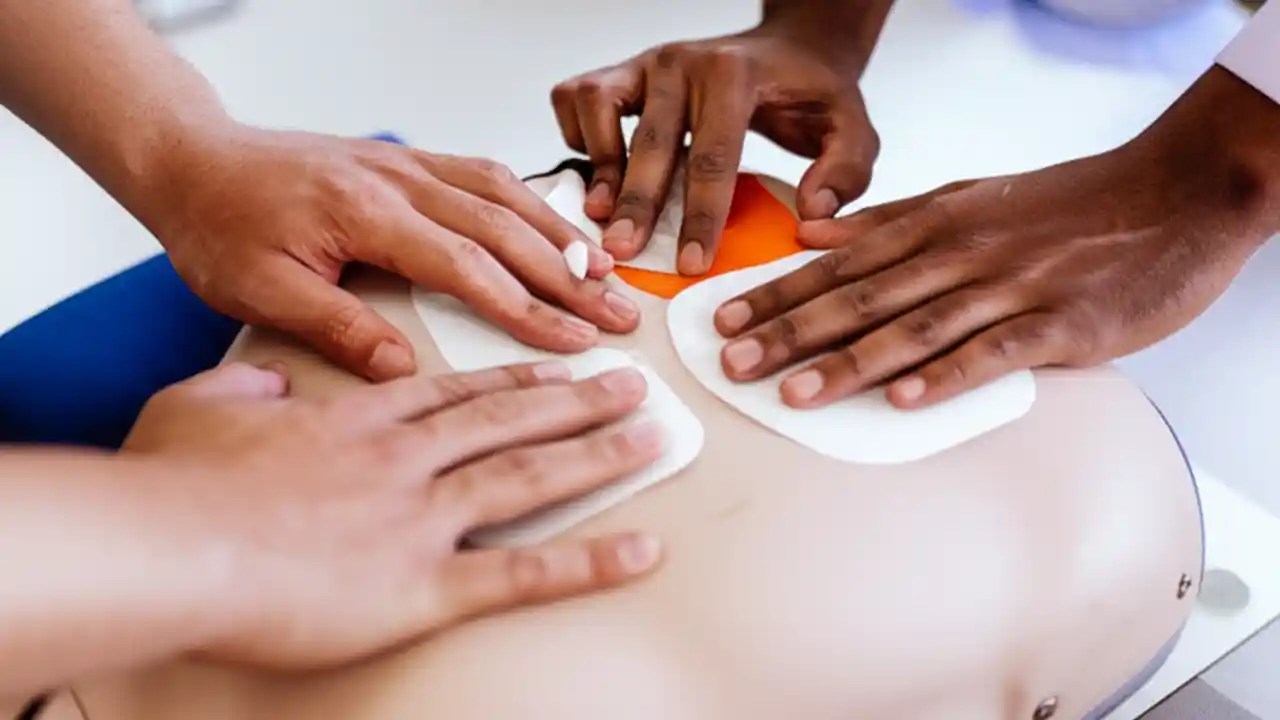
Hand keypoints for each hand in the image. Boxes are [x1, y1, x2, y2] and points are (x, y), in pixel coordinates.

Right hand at [124, 361, 663, 668]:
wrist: (173, 546)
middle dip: (576, 399)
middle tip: (629, 384)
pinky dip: (588, 564)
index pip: (450, 391)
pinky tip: (638, 553)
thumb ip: (244, 391)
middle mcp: (404, 458)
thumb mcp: (197, 409)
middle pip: (508, 419)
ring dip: (598, 454)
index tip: (549, 367)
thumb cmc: (176, 485)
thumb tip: (263, 384)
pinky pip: (524, 574)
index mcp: (356, 421)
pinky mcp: (424, 585)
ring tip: (652, 439)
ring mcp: (421, 518)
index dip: (510, 378)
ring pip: (530, 474)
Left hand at [148, 126, 632, 381]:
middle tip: (620, 315)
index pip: (471, 267)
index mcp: (368, 215)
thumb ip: (338, 327)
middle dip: (570, 277)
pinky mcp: (406, 160)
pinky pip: (485, 175)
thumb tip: (405, 369)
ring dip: (561, 236)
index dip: (529, 309)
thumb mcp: (260, 290)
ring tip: (608, 274)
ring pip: (506, 196)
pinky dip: (530, 202)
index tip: (576, 342)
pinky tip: (554, 227)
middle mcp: (400, 180)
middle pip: (507, 229)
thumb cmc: (219, 224)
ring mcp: (408, 163)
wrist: (192, 160)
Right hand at [551, 17, 880, 274]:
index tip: (692, 264)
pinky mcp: (621, 70)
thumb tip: (811, 211)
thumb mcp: (852, 129)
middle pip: (652, 141)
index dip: (701, 216)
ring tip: (598, 213)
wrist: (787, 49)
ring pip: (600, 108)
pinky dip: (575, 132)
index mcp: (736, 75)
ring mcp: (645, 62)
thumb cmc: (810, 95)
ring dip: (596, 165)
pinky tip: (596, 168)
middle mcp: (683, 62)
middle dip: (636, 204)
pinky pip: (577, 97)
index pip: (715, 156)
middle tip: (623, 252)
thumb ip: (846, 170)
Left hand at [713, 67, 1279, 409]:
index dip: (777, 293)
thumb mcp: (968, 196)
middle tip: (733, 364)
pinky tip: (904, 401)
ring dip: (850, 363)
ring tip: (794, 393)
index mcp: (934, 224)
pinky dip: (947, 376)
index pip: (838, 264)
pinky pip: (993, 352)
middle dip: (791, 332)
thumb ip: (889, 218)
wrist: (1171, 196)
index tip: (723, 321)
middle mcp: (959, 254)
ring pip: (914, 328)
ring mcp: (1008, 288)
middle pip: (860, 298)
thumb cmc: (1065, 204)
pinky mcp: (1060, 325)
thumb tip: (814, 235)